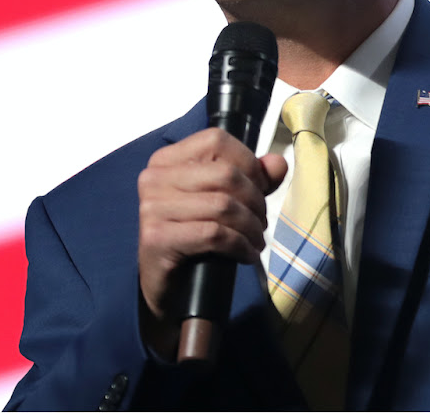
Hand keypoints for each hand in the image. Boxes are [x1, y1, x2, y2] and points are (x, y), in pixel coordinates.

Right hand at [137, 129, 286, 356]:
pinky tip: (246, 255)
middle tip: (260, 221)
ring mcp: (152, 208)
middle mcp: (154, 178)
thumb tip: (278, 163)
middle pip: (225, 174)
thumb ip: (253, 177)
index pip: (216, 140)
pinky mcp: (157, 238)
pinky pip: (214, 234)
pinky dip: (240, 245)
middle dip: (254, 200)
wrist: (166, 289)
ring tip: (256, 239)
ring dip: (251, 226)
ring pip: (223, 205)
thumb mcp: (225, 200)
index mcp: (167, 160)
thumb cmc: (195, 238)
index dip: (248, 162)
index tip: (261, 186)